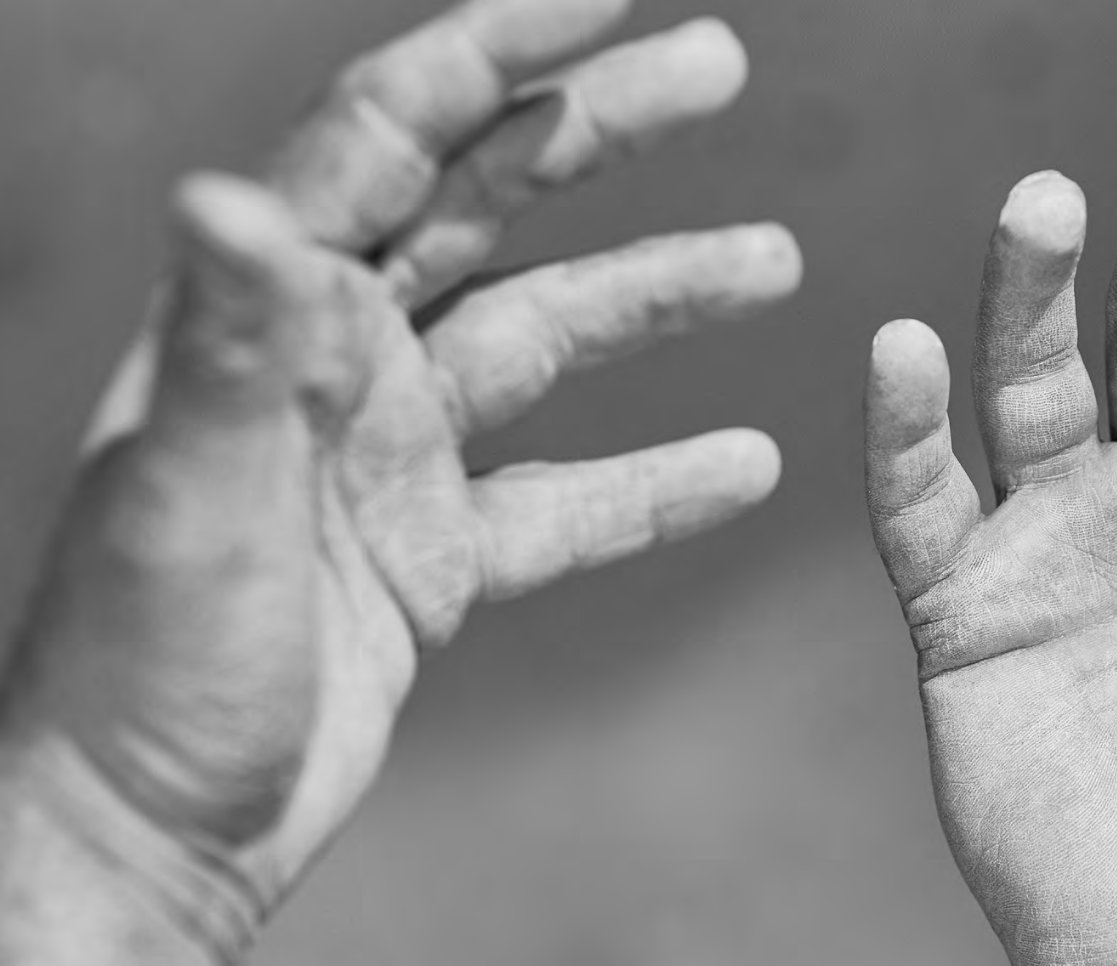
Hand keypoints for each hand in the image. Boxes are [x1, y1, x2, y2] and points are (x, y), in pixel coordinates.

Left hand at [0, 1, 798, 958]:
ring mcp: (393, 457)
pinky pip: (567, 500)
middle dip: (599, 127)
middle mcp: (338, 362)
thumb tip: (227, 192)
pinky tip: (746, 462)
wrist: (147, 840)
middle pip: (488, 206)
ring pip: (547, 341)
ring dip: (659, 295)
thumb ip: (234, 347)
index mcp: (273, 317)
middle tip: (716, 64)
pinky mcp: (435, 555)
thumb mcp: (188, 496)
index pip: (390, 138)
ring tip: (778, 261)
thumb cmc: (142, 669)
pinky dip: (653, 481)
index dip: (496, 50)